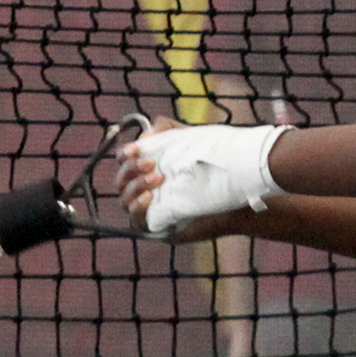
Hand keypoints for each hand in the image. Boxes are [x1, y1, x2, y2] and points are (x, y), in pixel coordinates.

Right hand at [117, 120, 295, 234]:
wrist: (234, 191)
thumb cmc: (212, 167)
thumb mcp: (189, 141)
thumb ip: (167, 129)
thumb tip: (146, 134)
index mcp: (148, 169)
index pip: (124, 162)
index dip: (124, 155)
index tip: (135, 149)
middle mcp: (145, 189)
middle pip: (120, 180)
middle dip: (131, 170)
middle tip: (152, 164)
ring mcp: (150, 209)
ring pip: (125, 200)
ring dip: (135, 187)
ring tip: (157, 178)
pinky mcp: (159, 227)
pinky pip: (137, 221)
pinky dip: (138, 208)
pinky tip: (149, 198)